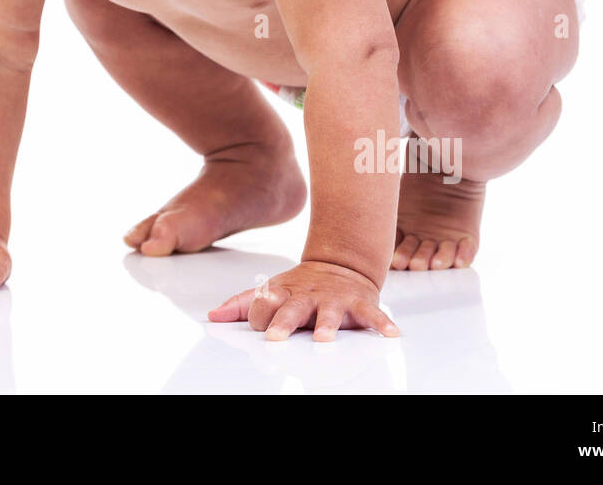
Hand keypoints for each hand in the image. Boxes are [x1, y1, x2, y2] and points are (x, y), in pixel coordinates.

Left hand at [207, 260, 399, 340]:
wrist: (341, 264)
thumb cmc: (301, 286)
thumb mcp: (271, 291)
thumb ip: (242, 304)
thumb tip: (212, 316)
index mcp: (284, 294)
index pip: (265, 307)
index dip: (262, 317)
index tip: (262, 331)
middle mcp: (308, 297)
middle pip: (292, 310)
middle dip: (283, 322)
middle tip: (275, 337)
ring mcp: (334, 300)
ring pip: (330, 313)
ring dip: (327, 325)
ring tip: (324, 338)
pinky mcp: (359, 303)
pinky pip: (372, 313)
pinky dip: (382, 322)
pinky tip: (390, 334)